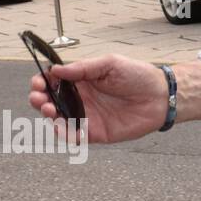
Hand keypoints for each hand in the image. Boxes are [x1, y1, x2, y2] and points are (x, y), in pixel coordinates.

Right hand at [28, 54, 168, 143]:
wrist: (161, 96)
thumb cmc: (139, 76)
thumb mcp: (110, 64)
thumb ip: (84, 68)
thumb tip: (56, 70)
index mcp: (83, 80)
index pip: (54, 82)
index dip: (42, 82)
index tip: (38, 82)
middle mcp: (81, 98)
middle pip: (51, 101)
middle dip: (39, 99)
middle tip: (38, 97)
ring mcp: (87, 116)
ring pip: (58, 119)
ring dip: (48, 115)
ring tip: (48, 108)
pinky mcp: (95, 132)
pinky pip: (74, 136)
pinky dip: (64, 134)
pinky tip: (61, 126)